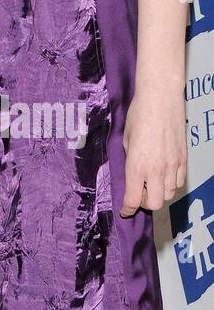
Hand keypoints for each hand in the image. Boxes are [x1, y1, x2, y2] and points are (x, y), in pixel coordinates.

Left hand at [119, 87, 186, 215]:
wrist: (161, 99)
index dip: (127, 209)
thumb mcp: (125, 139)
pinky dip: (171, 184)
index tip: (125, 211)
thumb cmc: (139, 115)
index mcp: (137, 166)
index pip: (133, 200)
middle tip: (139, 194)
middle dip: (145, 203)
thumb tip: (132, 173)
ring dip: (159, 193)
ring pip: (170, 195)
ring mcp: (173, 165)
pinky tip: (165, 174)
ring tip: (152, 182)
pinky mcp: (184, 159)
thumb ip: (130, 160)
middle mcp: (156, 170)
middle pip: (154, 204)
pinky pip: (180, 182)